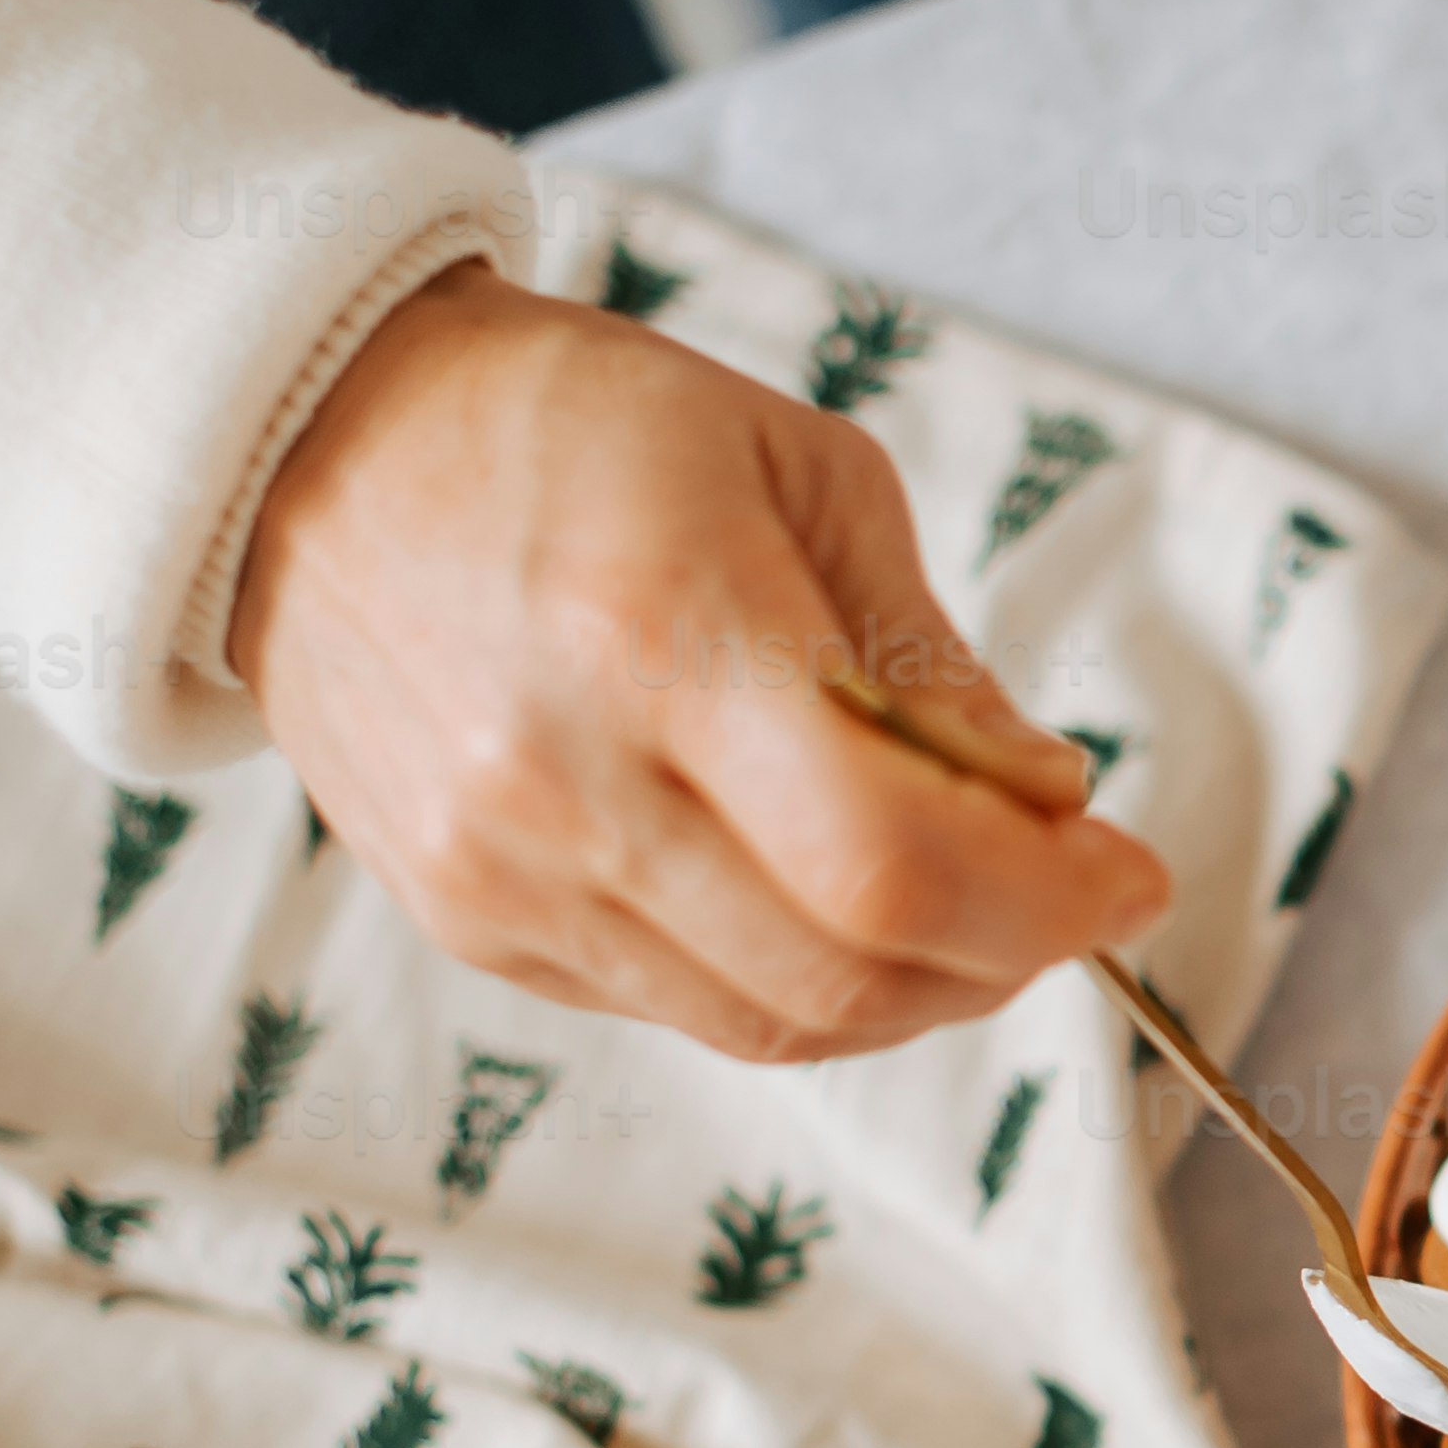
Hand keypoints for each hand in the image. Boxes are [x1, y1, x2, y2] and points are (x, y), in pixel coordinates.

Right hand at [228, 263, 1171, 1056]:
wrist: (315, 445)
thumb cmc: (577, 425)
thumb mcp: (799, 472)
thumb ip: (929, 662)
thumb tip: (1050, 805)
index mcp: (663, 635)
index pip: (898, 863)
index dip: (1051, 901)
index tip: (1132, 877)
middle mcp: (570, 781)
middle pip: (850, 972)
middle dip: (1007, 956)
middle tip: (1067, 896)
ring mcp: (505, 871)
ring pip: (775, 1022)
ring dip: (914, 990)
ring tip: (966, 903)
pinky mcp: (469, 920)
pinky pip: (682, 1010)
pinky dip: (796, 985)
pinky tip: (828, 902)